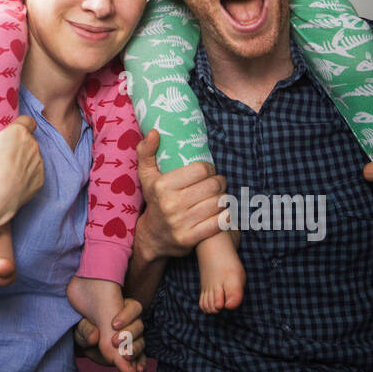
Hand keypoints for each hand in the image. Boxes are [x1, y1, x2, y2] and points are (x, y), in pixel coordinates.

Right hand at [0, 108, 44, 219]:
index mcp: (19, 132)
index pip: (27, 121)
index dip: (21, 124)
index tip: (11, 131)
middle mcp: (33, 145)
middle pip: (28, 140)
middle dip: (19, 144)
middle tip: (2, 152)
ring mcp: (38, 163)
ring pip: (33, 157)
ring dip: (24, 159)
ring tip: (7, 168)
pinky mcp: (40, 180)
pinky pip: (35, 174)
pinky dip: (27, 176)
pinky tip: (14, 181)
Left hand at [75, 297, 145, 371]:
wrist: (86, 343)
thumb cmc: (86, 329)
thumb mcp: (82, 327)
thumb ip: (86, 329)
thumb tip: (94, 337)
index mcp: (123, 308)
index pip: (133, 307)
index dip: (127, 316)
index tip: (113, 325)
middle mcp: (132, 323)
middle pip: (139, 325)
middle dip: (129, 334)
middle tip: (115, 342)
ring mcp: (134, 339)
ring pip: (141, 341)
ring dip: (134, 349)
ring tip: (125, 356)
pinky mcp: (133, 353)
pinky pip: (141, 357)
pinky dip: (140, 363)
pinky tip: (137, 369)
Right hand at [133, 129, 227, 259]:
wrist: (153, 237)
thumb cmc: (154, 200)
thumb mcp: (146, 175)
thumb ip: (147, 151)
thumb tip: (155, 132)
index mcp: (162, 186)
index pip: (202, 170)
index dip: (210, 169)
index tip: (208, 172)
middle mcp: (171, 204)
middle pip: (213, 186)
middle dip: (220, 183)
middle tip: (217, 184)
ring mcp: (181, 223)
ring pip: (219, 203)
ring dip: (224, 198)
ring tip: (219, 196)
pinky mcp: (190, 239)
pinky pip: (219, 222)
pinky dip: (226, 215)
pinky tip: (221, 212)